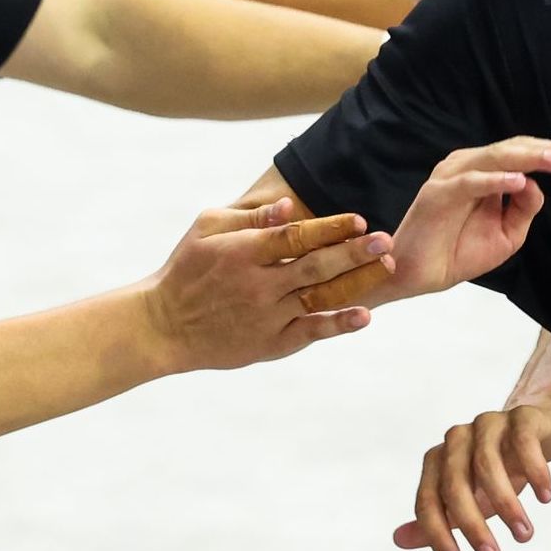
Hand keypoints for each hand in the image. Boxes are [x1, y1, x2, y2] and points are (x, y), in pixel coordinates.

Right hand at [143, 200, 393, 370]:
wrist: (164, 325)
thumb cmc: (186, 269)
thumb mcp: (206, 229)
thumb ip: (249, 218)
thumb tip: (289, 207)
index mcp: (242, 252)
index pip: (295, 236)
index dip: (330, 227)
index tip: (359, 220)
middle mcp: (257, 285)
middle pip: (315, 266)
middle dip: (354, 252)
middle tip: (386, 241)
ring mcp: (266, 316)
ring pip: (319, 298)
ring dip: (356, 283)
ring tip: (386, 269)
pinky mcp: (269, 343)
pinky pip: (309, 332)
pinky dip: (337, 325)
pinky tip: (363, 316)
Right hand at [373, 136, 550, 302]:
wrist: (418, 277)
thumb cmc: (458, 252)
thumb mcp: (507, 234)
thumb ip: (524, 207)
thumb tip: (536, 183)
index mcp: (484, 172)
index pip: (522, 153)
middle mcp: (467, 166)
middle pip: (513, 148)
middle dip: (548, 150)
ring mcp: (451, 177)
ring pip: (494, 158)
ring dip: (527, 158)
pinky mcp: (437, 194)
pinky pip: (469, 183)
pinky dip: (494, 180)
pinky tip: (518, 181)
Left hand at [392, 395, 550, 550]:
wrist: (535, 430)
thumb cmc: (495, 470)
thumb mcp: (465, 498)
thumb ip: (434, 518)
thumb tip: (397, 540)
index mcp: (437, 461)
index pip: (427, 501)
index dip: (438, 534)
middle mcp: (456, 440)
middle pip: (455, 485)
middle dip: (473, 525)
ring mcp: (487, 425)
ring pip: (487, 465)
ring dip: (506, 504)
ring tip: (524, 535)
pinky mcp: (520, 418)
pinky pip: (524, 444)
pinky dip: (534, 472)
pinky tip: (545, 498)